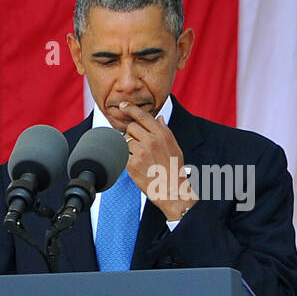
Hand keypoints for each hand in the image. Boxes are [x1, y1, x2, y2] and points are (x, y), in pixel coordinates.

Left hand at [121, 102, 195, 220]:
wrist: (172, 190)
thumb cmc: (174, 168)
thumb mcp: (175, 146)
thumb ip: (165, 131)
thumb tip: (159, 118)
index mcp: (163, 134)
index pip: (143, 116)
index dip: (131, 109)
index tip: (123, 105)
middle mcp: (152, 140)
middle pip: (130, 127)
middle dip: (130, 133)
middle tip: (136, 144)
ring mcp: (141, 152)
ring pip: (125, 141)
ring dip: (127, 147)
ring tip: (138, 157)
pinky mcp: (132, 164)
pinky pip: (122, 155)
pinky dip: (124, 158)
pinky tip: (134, 164)